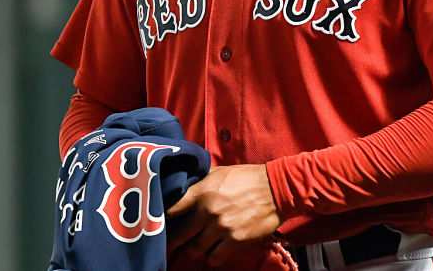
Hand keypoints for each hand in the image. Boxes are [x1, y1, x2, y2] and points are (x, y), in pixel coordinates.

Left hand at [166, 164, 281, 266]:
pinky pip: (214, 258)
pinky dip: (211, 258)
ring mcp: (221, 227)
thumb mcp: (219, 172)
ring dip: (193, 250)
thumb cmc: (247, 178)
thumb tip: (183, 183)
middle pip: (179, 235)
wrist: (276, 188)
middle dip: (173, 241)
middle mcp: (208, 211)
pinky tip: (211, 254)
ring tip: (194, 248)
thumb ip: (200, 181)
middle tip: (169, 244)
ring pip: (195, 250)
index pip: (171, 208)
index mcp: (201, 191)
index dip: (160, 218)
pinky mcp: (235, 240)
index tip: (156, 223)